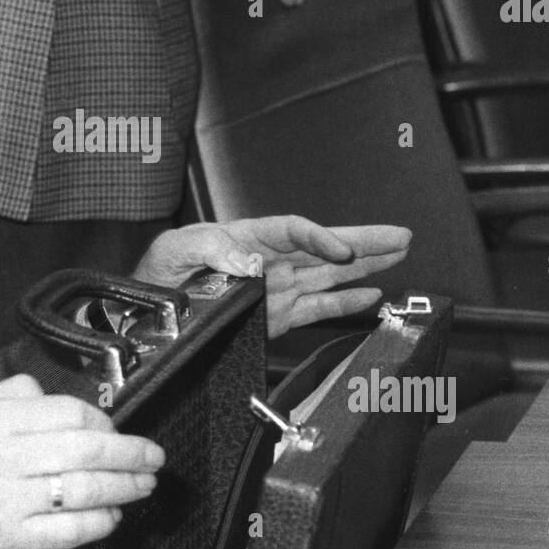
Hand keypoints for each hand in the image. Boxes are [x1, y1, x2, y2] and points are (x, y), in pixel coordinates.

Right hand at [0, 375, 163, 548]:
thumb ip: (5, 394)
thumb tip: (48, 391)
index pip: (66, 412)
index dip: (102, 421)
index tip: (116, 429)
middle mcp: (1, 459)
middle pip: (86, 449)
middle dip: (130, 452)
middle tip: (152, 456)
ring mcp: (9, 502)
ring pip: (86, 488)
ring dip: (125, 486)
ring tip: (143, 484)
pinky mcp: (15, 541)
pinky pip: (72, 528)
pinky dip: (101, 522)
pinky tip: (113, 515)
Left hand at [132, 216, 411, 337]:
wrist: (148, 312)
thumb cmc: (159, 272)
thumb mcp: (176, 248)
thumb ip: (212, 248)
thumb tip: (252, 261)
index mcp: (248, 237)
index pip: (295, 231)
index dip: (321, 237)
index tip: (341, 249)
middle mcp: (269, 260)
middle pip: (324, 248)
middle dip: (364, 242)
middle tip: (400, 236)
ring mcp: (276, 289)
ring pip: (329, 275)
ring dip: (365, 267)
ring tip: (399, 255)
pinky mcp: (276, 317)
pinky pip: (316, 308)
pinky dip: (344, 304)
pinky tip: (370, 297)